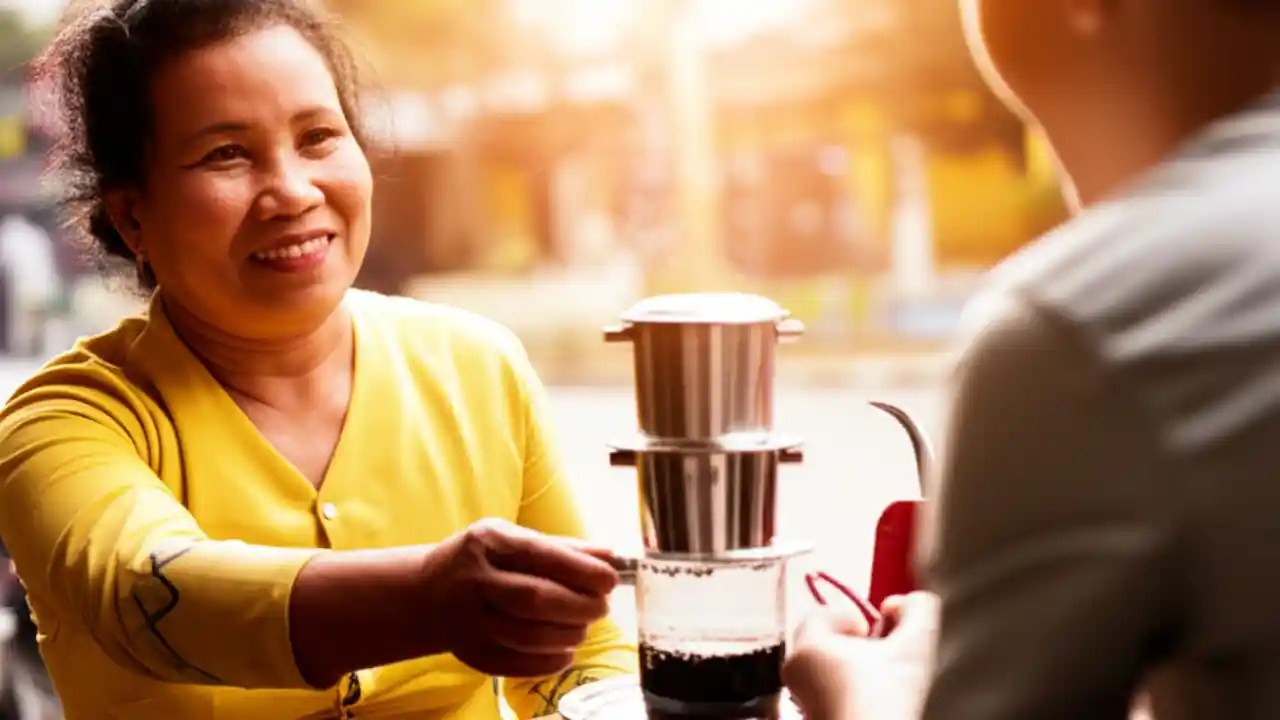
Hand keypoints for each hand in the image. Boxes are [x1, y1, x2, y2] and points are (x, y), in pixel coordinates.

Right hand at [418, 518, 618, 677]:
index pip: (540, 555)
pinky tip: (564, 651)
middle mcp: (473, 580)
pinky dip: (549, 661)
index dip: (581, 570)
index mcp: (486, 542)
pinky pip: (517, 664)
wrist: (427, 594)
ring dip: (567, 635)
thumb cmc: (484, 561)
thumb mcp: (514, 539)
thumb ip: (562, 547)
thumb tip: (609, 555)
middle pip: (534, 599)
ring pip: (528, 636)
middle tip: (601, 607)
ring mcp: (468, 620)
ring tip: (582, 628)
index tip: (609, 580)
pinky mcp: (471, 653)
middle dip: (578, 606)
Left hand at [783, 592, 939, 719]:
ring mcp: (805, 710)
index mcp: (807, 649)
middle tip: (889, 661)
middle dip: (858, 649)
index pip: (822, 616)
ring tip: (891, 690)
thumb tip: (899, 606)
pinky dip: (858, 703)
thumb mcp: (920, 642)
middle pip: (825, 648)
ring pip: (832, 679)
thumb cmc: (895, 698)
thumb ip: (916, 608)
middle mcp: (797, 680)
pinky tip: (884, 711)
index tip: (879, 636)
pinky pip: (836, 704)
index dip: (855, 619)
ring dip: (860, 678)